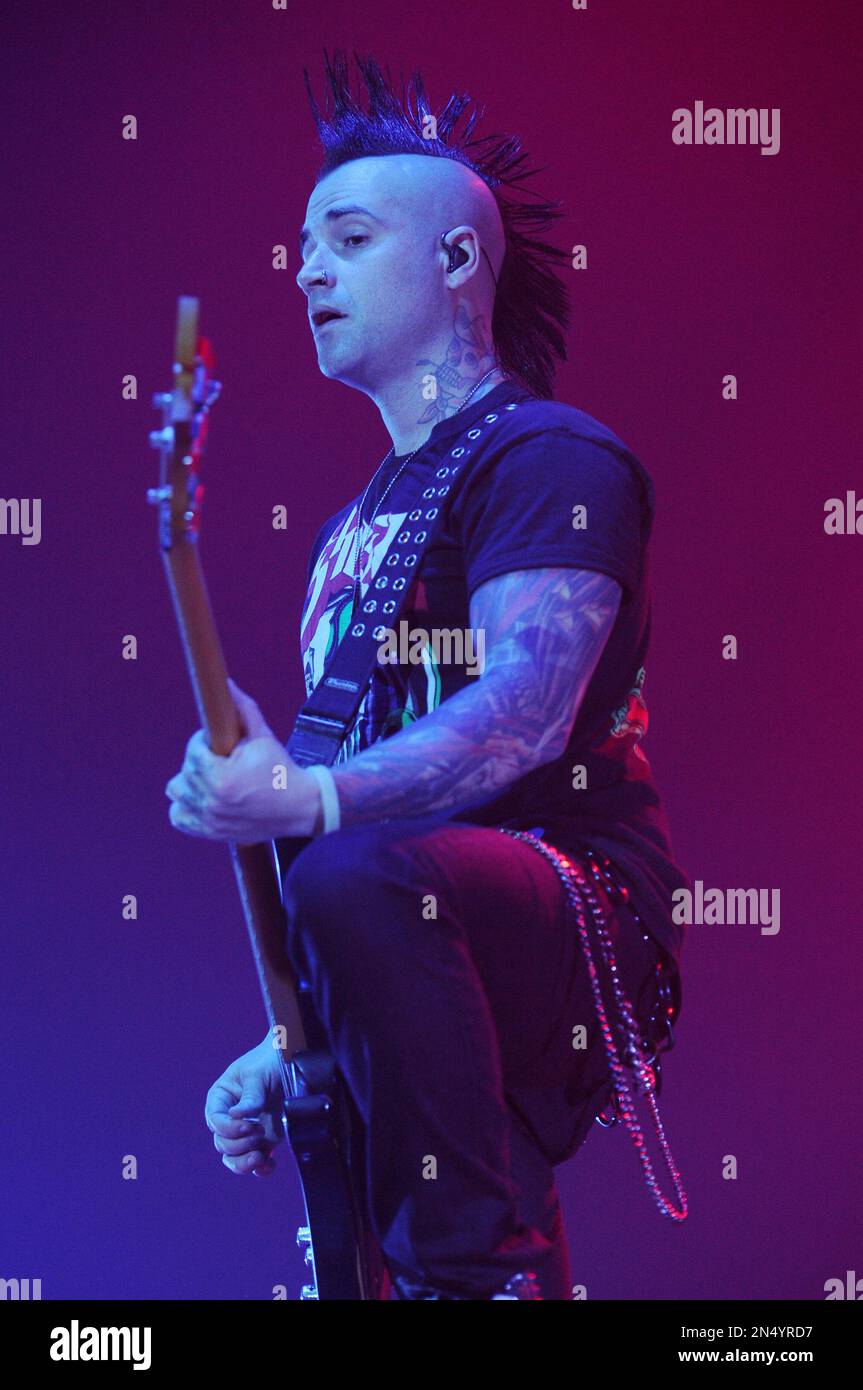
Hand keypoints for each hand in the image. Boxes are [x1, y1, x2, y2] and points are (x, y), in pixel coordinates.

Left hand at [165, 677, 320, 840]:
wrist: (299, 807)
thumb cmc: (281, 769)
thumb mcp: (263, 737)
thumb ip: (243, 710)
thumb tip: (227, 683)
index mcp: (222, 779)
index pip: (193, 751)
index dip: (203, 742)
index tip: (217, 742)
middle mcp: (212, 802)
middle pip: (186, 770)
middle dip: (200, 759)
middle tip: (220, 758)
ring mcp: (209, 821)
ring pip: (176, 792)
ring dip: (189, 781)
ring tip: (210, 776)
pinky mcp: (209, 832)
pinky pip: (178, 817)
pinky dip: (185, 806)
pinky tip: (203, 796)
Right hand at [205, 1035, 284, 1176]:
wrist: (293, 1061)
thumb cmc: (270, 1061)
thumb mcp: (258, 1074)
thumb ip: (250, 1096)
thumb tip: (236, 1115)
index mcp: (222, 1098)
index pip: (215, 1121)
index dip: (228, 1128)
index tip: (249, 1124)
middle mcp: (230, 1118)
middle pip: (223, 1143)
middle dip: (240, 1143)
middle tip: (260, 1131)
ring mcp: (246, 1131)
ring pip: (234, 1158)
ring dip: (245, 1162)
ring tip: (261, 1156)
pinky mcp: (264, 1141)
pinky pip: (255, 1162)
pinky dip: (260, 1168)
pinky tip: (270, 1165)